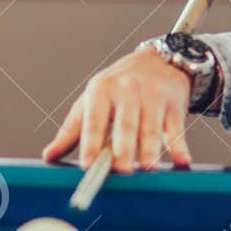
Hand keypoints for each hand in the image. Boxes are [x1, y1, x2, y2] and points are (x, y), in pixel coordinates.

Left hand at [42, 48, 193, 172]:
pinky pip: (176, 127)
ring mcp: (153, 95)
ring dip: (151, 148)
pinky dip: (180, 146)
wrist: (159, 60)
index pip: (94, 118)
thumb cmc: (119, 87)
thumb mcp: (92, 100)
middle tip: (122, 170)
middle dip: (124, 146)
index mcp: (102, 90)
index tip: (87, 163)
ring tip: (148, 168)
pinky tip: (182, 161)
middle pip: (126, 123)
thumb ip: (72, 130)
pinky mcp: (174, 103)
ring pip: (152, 126)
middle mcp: (127, 90)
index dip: (91, 141)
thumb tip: (49, 156)